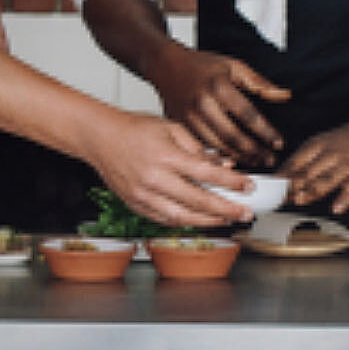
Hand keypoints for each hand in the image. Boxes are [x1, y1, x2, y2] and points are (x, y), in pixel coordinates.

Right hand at [82, 111, 258, 228]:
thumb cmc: (133, 129)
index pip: (207, 172)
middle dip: (227, 209)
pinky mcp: (136, 205)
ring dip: (208, 221)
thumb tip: (222, 164)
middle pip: (198, 200)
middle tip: (246, 213)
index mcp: (165, 155)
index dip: (232, 182)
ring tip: (227, 220)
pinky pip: (165, 220)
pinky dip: (185, 222)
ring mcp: (143, 195)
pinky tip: (199, 219)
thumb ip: (197, 148)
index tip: (249, 187)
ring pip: (182, 217)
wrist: (100, 138)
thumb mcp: (170, 128)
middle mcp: (154, 178)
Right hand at [148, 46, 289, 166]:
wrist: (164, 65)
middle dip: (254, 151)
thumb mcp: (232, 65)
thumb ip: (259, 82)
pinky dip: (219, 157)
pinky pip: (202, 148)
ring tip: (256, 162)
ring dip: (239, 158)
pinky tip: (233, 161)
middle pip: (232, 135)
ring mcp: (188, 117)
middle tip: (270, 159)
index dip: (265, 131)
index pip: (247, 114)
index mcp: (217, 86)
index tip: (279, 142)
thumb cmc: (200, 65)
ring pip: (217, 146)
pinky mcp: (180, 128)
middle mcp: (202, 103)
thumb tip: (284, 95)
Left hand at [276, 116, 348, 215]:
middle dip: (292, 187)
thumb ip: (301, 162)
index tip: (268, 192)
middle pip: (307, 174)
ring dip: (311, 191)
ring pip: (326, 181)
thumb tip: (277, 179)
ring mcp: (346, 166)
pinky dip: (343, 199)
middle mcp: (329, 155)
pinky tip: (336, 208)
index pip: (294, 164)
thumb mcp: (319, 145)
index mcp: (315, 147)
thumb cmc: (342, 143)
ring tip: (298, 200)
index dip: (281, 178)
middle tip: (278, 200)